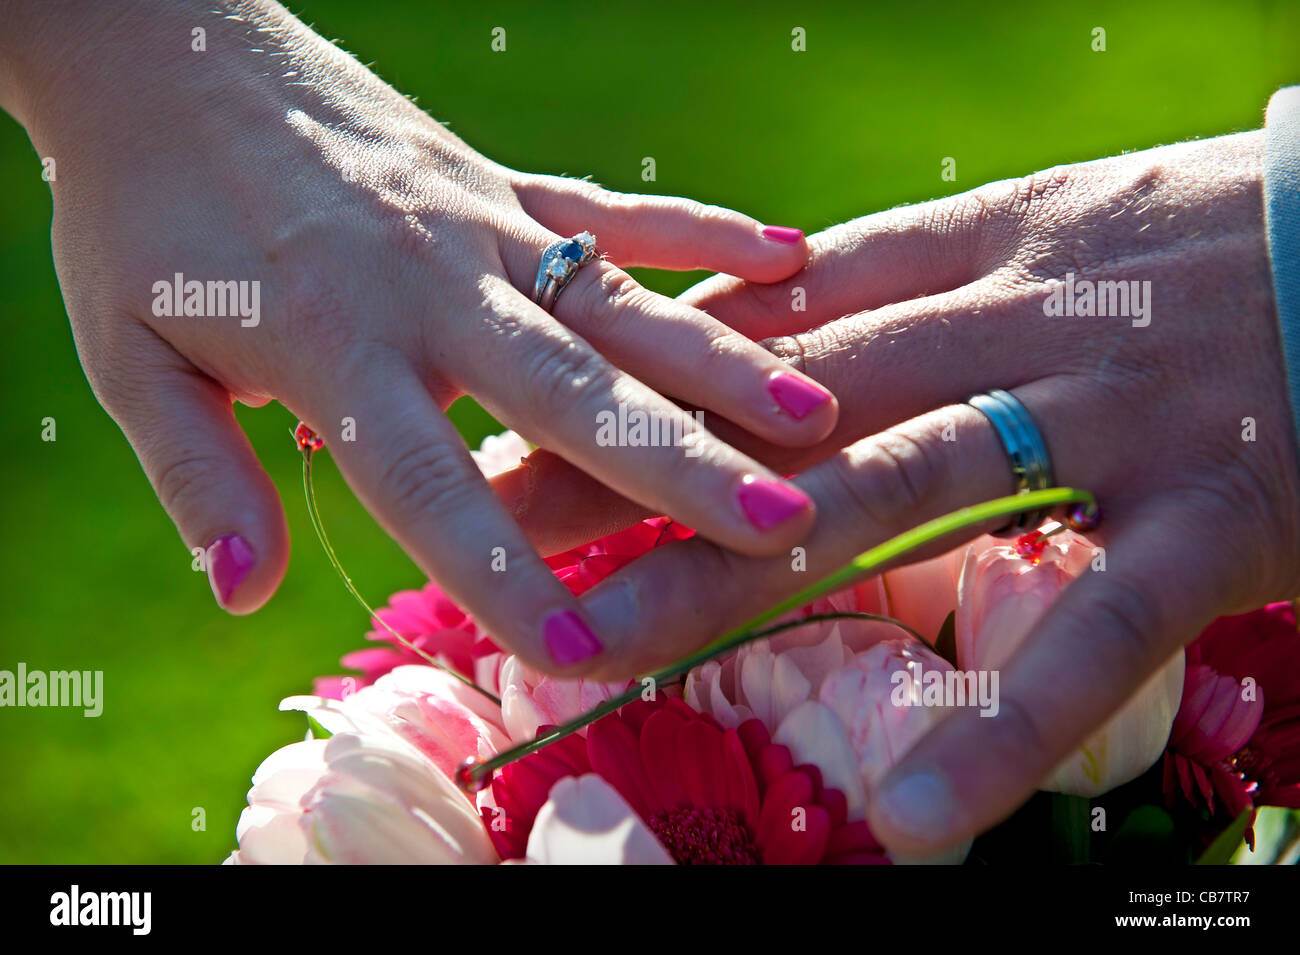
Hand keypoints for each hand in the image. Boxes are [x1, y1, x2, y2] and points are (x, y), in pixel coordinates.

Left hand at [0, 0, 839, 668]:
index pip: (429, 481)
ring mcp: (477, 223)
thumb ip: (198, 473)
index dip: (503, 570)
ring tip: (815, 412)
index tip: (578, 651)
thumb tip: (242, 591)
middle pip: (568, 392)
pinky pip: (612, 207)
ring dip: (719, 360)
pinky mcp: (499, 179)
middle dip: (677, 464)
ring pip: (617, 302)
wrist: (160, 54)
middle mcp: (427, 287)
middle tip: (780, 524)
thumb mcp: (131, 355)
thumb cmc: (141, 220)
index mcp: (332, 347)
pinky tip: (788, 250)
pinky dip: (699, 227)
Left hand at [505, 130, 1299, 851]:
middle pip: (778, 405)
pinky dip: (1004, 721)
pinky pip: (1095, 630)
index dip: (631, 370)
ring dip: (731, 575)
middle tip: (489, 533)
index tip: (522, 415)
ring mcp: (1107, 417)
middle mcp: (1011, 323)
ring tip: (601, 647)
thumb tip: (777, 317)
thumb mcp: (1042, 231)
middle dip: (623, 470)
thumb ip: (917, 280)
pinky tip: (909, 812)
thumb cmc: (1208, 241)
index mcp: (968, 252)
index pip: (764, 316)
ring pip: (885, 496)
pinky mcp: (1215, 511)